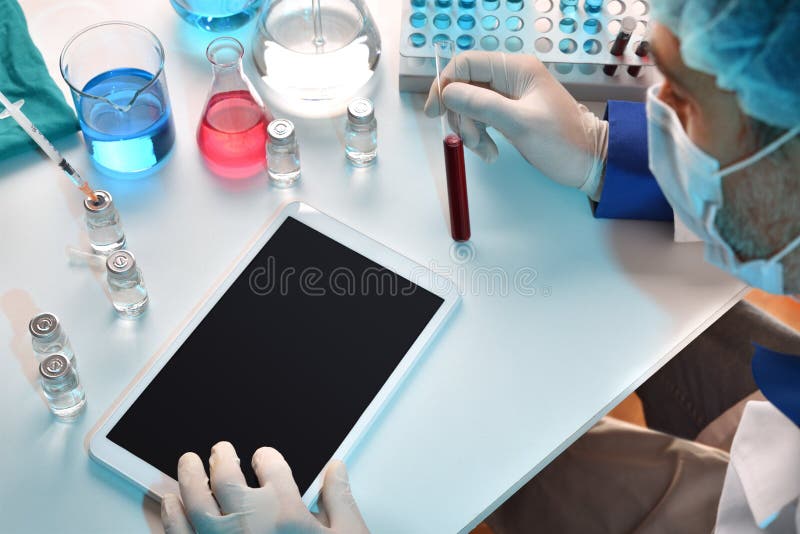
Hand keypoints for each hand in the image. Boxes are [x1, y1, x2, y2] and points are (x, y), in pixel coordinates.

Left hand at [161, 441, 369, 533]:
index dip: (266, 457)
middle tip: (219, 450)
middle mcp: (249, 522)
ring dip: (189, 479)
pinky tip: (170, 505)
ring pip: (195, 502)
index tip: (263, 458)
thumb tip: (335, 470)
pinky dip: (171, 518)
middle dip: (222, 458)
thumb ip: (339, 499)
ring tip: (187, 464)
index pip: (271, 467)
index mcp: (285, 511)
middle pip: (226, 476)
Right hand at [424, 51, 607, 198]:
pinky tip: (490, 152)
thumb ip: (482, 105)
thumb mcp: (519, 123)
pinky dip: (480, 136)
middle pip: (465, 87)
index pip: (466, 64)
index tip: (435, 112)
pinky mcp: (510, 113)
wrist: (590, 161)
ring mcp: (510, 96)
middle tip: (470, 140)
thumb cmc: (562, 142)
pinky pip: (482, 119)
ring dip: (470, 130)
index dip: (445, 85)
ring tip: (486, 152)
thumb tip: (448, 93)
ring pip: (470, 106)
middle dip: (461, 116)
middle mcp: (511, 77)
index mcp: (516, 69)